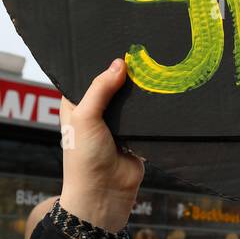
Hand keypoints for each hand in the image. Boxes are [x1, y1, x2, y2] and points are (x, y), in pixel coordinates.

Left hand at [59, 59, 143, 231]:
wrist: (104, 194)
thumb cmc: (84, 158)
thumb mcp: (86, 117)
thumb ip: (100, 89)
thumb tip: (120, 63)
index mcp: (76, 105)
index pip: (87, 76)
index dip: (99, 62)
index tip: (115, 44)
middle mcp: (96, 113)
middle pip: (113, 86)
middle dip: (125, 76)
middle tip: (141, 53)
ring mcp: (117, 125)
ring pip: (131, 101)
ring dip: (140, 94)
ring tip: (155, 69)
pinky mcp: (136, 136)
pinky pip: (146, 118)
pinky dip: (152, 111)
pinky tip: (162, 94)